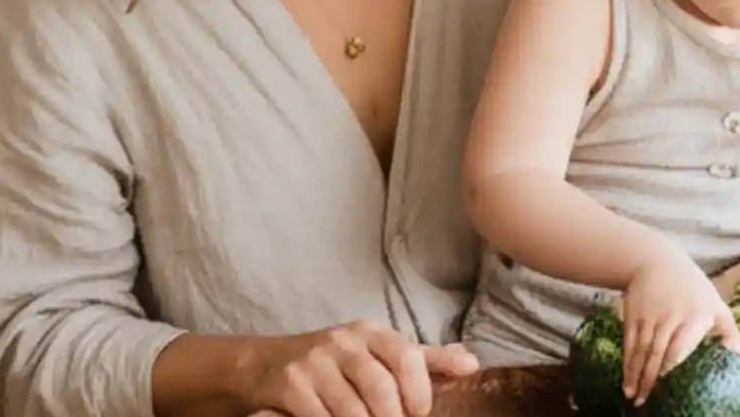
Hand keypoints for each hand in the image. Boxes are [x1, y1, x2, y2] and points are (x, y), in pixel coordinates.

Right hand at [235, 320, 478, 416]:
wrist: (266, 365)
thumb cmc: (337, 363)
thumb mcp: (380, 354)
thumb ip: (426, 361)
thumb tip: (473, 365)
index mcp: (371, 332)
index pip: (407, 357)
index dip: (418, 392)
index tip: (418, 414)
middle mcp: (342, 341)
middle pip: (380, 388)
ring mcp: (313, 362)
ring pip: (351, 411)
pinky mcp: (288, 385)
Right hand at [621, 244, 739, 406]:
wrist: (654, 259)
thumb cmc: (692, 288)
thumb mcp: (716, 304)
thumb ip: (730, 332)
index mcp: (694, 317)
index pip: (680, 347)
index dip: (672, 367)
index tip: (670, 387)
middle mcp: (669, 317)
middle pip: (658, 353)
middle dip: (652, 381)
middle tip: (650, 404)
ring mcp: (649, 317)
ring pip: (641, 352)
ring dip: (637, 377)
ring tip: (636, 399)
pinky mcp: (633, 317)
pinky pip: (629, 345)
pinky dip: (627, 365)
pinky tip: (627, 383)